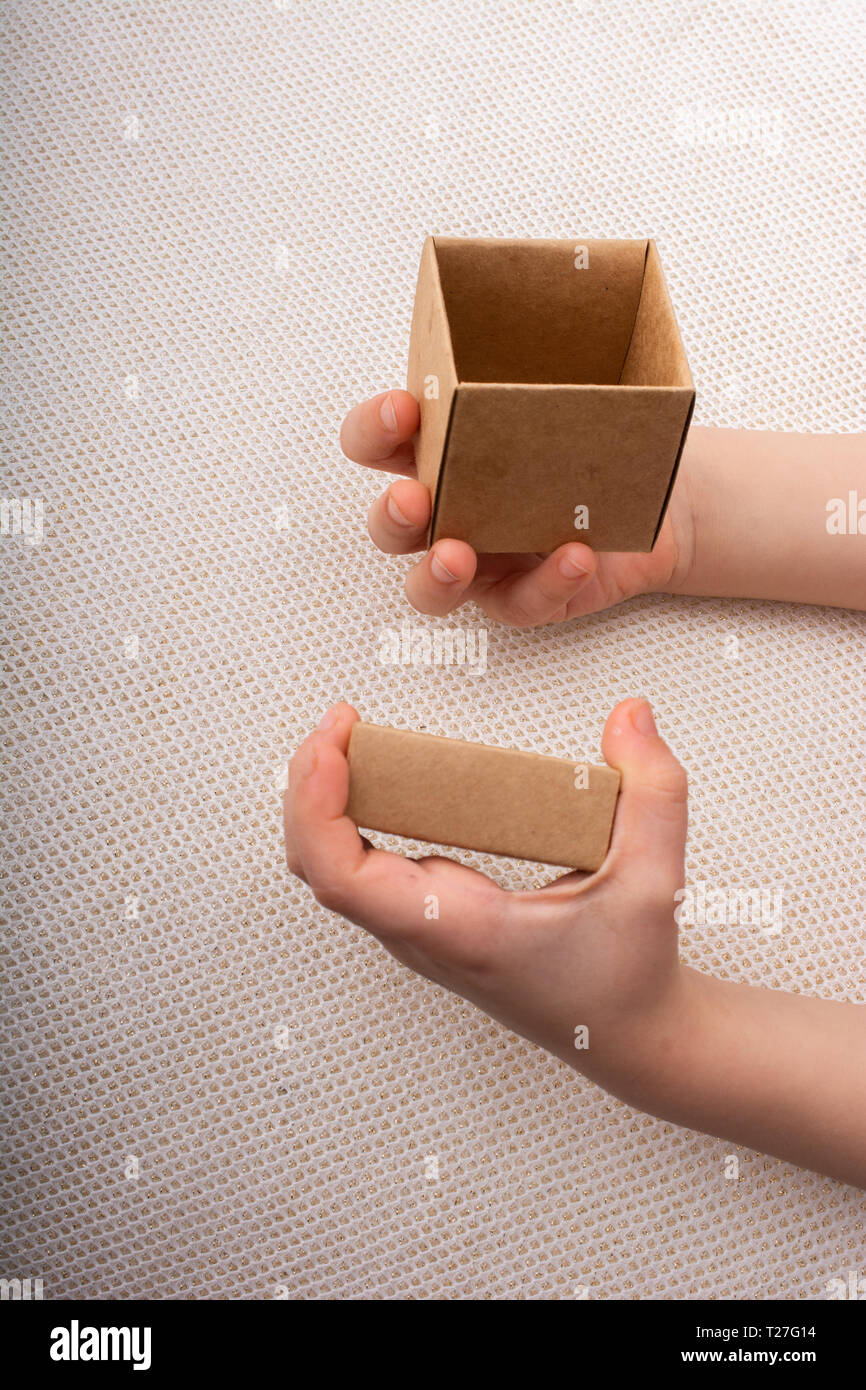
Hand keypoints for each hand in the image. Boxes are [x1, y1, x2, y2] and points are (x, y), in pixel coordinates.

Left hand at [283, 699, 694, 1106]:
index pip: (344, 879)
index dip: (317, 807)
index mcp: (459, 930)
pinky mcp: (430, 921)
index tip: (333, 743)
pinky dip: (348, 817)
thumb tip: (630, 714)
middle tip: (339, 722)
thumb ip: (653, 790)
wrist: (630, 1037)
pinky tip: (369, 776)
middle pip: (319, 867)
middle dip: (309, 788)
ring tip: (347, 738)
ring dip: (322, 802)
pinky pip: (361, 869)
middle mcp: (425, 934)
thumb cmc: (629, 974)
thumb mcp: (658, 878)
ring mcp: (420, 931)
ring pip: (333, 870)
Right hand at [339, 389, 694, 625]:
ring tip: (456, 557)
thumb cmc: (597, 442)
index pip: (376, 442)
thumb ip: (548, 365)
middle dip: (391, 514)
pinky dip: (546, 583)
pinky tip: (574, 555)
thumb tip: (571, 289)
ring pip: (430, 586)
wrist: (657, 500)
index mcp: (438, 452)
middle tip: (413, 500)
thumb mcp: (570, 395)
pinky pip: (523, 602)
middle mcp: (448, 512)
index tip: (401, 408)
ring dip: (434, 575)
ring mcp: (481, 563)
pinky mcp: (525, 597)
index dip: (373, 429)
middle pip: (390, 524)